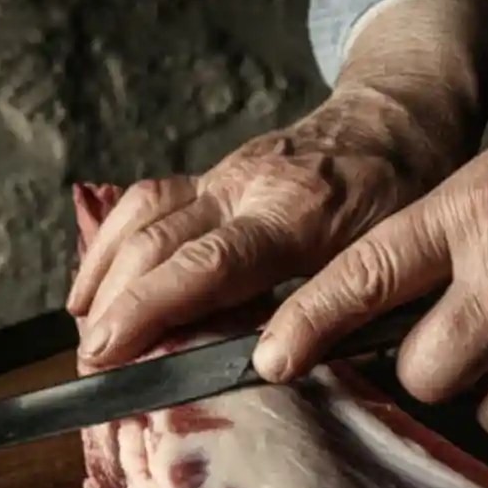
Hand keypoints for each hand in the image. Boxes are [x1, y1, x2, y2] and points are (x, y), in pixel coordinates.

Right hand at [68, 0, 487, 364]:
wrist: (396, 119)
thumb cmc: (402, 195)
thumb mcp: (391, 258)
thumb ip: (339, 309)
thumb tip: (277, 368)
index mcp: (296, 216)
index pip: (209, 264)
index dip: (152, 308)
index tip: (110, 353)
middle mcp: (247, 188)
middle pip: (158, 241)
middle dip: (114, 304)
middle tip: (91, 365)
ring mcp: (224, 175)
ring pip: (141, 216)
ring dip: (103, 273)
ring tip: (85, 329)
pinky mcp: (213, 173)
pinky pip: (148, 202)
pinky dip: (113, 242)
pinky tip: (99, 281)